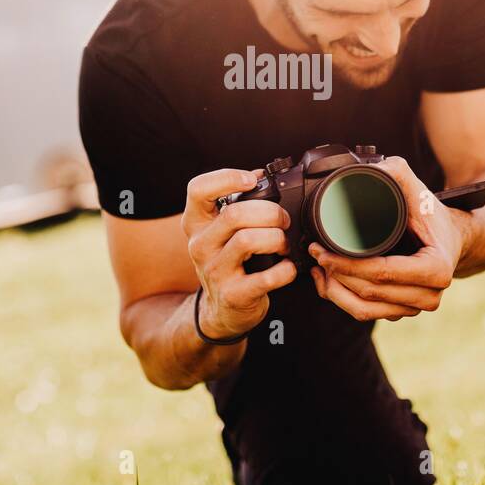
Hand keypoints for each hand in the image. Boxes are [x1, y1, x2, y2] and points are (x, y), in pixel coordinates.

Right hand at [181, 168, 297, 340]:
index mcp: (197, 223)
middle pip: (234, 214)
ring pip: (248, 240)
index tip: (251, 180)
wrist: (222, 311)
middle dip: (270, 213)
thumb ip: (238, 203)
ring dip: (277, 238)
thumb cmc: (228, 262)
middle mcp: (200, 245)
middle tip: (283, 221)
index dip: (226, 178)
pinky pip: (266, 277)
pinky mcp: (233, 294)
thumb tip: (260, 174)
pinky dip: (285, 270)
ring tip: (284, 244)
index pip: (198, 189)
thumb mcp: (222, 232)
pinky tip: (287, 267)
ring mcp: (214, 271)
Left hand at [310, 155, 468, 321]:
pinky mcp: (402, 311)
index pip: (382, 272)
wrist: (450, 238)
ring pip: (364, 308)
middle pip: (370, 293)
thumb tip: (369, 167)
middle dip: (336, 274)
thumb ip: (396, 171)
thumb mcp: (419, 189)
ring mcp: (415, 307)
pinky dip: (342, 299)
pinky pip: (366, 313)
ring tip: (319, 266)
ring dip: (335, 290)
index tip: (323, 250)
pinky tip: (328, 280)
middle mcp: (429, 295)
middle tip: (316, 252)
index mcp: (436, 269)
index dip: (347, 264)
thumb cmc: (434, 216)